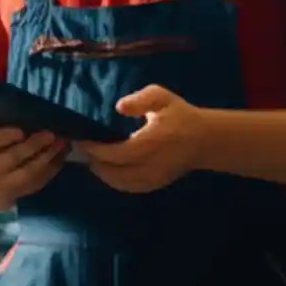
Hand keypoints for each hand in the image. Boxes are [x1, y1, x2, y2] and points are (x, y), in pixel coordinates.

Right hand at [0, 128, 68, 203]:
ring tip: (63, 141)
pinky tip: (60, 156)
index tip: (19, 129)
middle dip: (34, 146)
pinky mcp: (11, 198)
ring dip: (47, 158)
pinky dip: (49, 171)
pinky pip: (34, 185)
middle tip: (51, 132)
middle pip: (12, 160)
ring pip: (27, 175)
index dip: (2, 138)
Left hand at [73, 85, 204, 193]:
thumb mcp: (162, 98)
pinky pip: (130, 188)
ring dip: (102, 173)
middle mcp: (152, 164)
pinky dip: (115, 181)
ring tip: (91, 158)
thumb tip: (119, 107)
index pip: (117, 153)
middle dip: (94, 162)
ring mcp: (154, 177)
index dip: (96, 150)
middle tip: (81, 150)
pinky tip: (106, 170)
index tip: (81, 140)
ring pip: (120, 183)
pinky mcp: (156, 184)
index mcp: (152, 142)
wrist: (205, 140)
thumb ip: (141, 100)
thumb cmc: (180, 115)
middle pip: (115, 172)